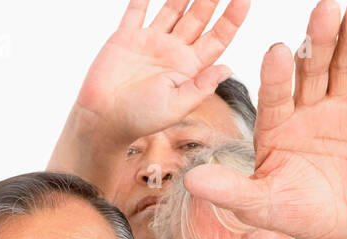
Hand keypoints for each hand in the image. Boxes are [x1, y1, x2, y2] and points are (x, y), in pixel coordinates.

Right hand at [72, 0, 248, 146]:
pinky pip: (138, 9)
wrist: (103, 119)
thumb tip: (228, 68)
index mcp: (189, 68)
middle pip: (198, 17)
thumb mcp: (176, 107)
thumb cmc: (139, 119)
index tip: (244, 0)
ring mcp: (150, 41)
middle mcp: (173, 51)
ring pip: (173, 8)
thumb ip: (201, 87)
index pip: (217, 38)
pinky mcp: (127, 36)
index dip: (232, 19)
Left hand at [182, 0, 346, 238]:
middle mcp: (304, 108)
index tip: (275, 50)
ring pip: (345, 68)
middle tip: (323, 8)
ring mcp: (338, 109)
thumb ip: (230, 190)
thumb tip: (190, 181)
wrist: (341, 229)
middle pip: (309, 68)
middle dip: (316, 40)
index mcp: (274, 124)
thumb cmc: (295, 215)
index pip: (272, 92)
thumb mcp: (261, 205)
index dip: (275, 73)